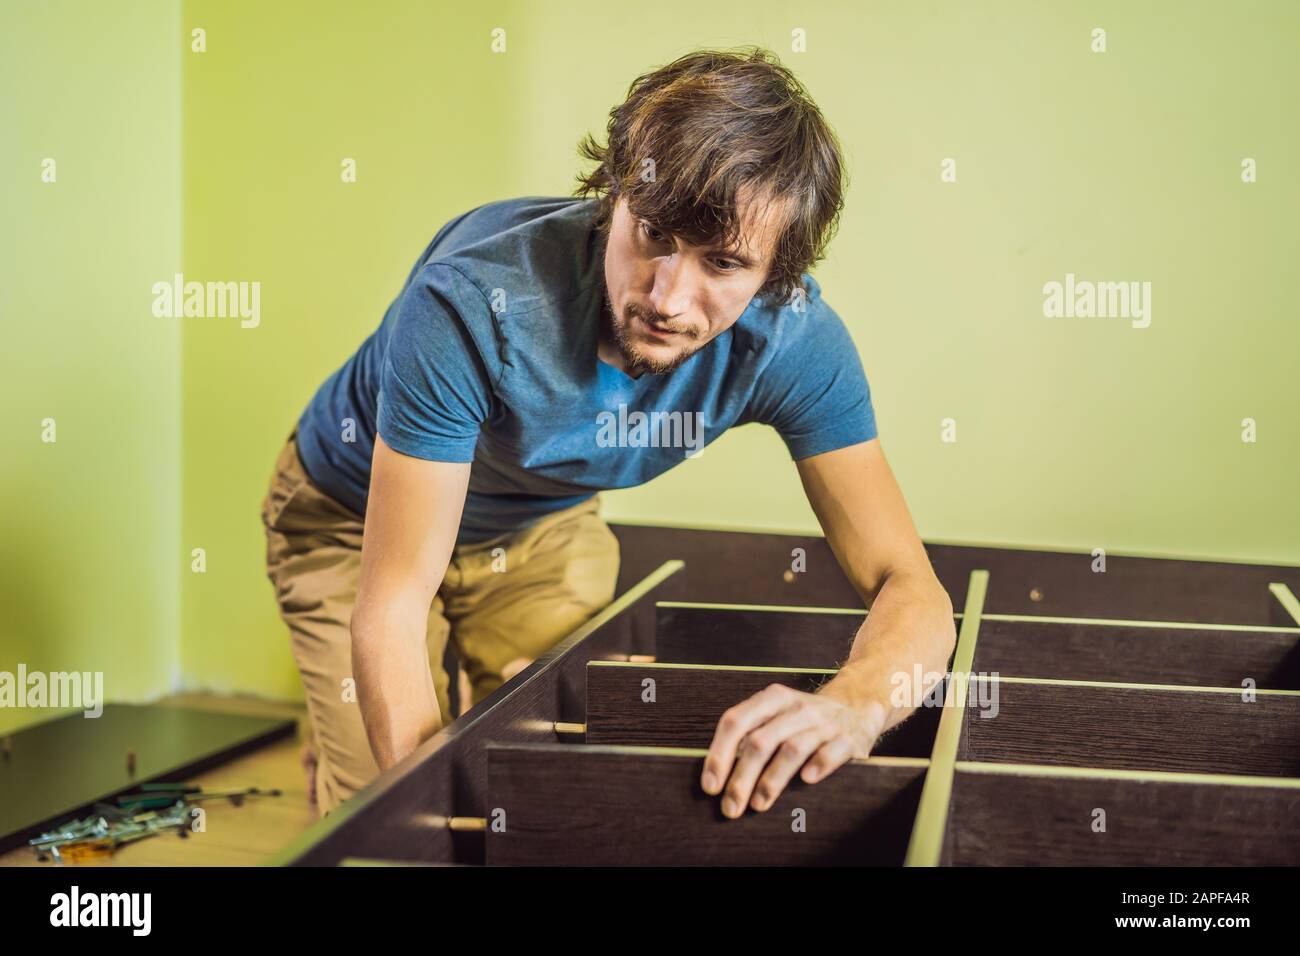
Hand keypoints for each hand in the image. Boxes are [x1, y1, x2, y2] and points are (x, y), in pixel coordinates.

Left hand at [700, 683, 886, 817]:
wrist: (857, 706)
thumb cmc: (804, 720)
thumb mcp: (777, 715)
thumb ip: (750, 735)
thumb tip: (718, 776)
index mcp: (772, 699)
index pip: (736, 722)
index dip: (719, 754)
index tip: (711, 785)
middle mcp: (796, 708)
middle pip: (760, 741)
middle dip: (741, 778)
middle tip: (730, 806)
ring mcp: (823, 722)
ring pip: (791, 749)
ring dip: (772, 780)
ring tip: (758, 804)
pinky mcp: (848, 738)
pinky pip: (830, 753)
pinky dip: (817, 766)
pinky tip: (805, 782)